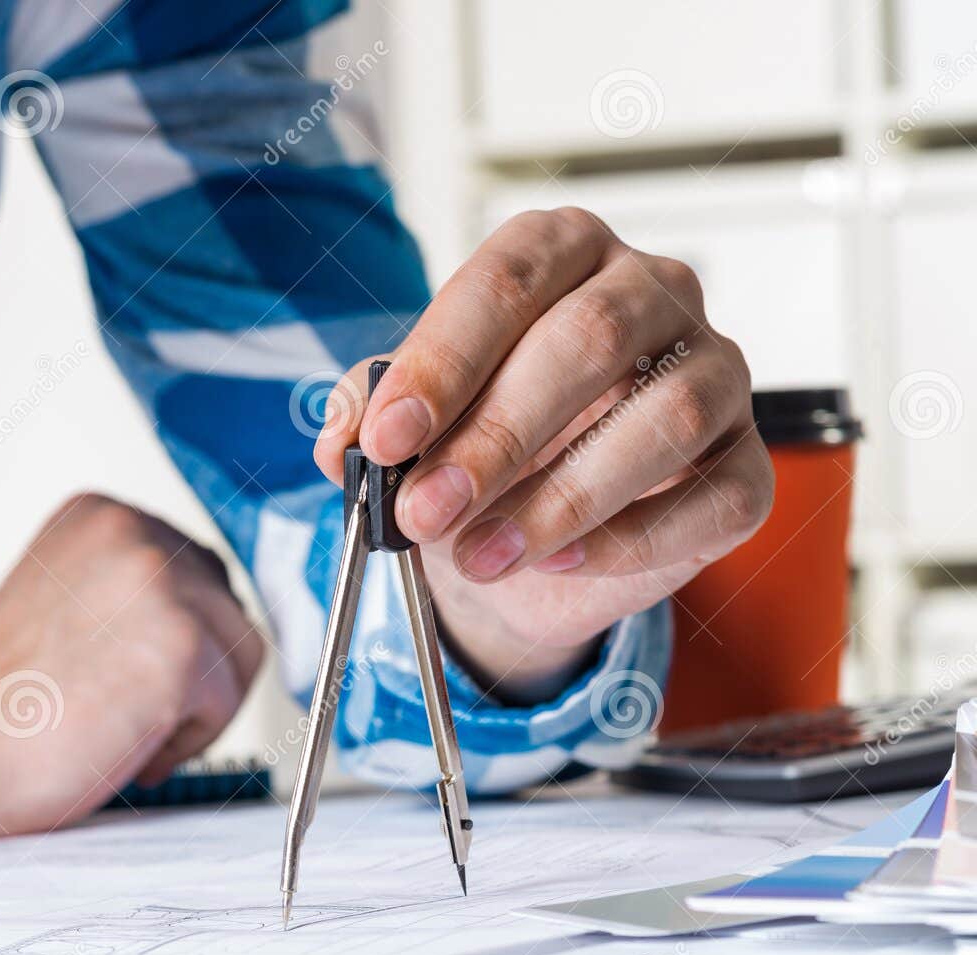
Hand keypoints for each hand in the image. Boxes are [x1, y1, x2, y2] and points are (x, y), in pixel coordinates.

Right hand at [0, 494, 263, 847]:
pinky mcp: (182, 647)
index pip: (198, 572)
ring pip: (238, 658)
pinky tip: (126, 746)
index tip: (130, 672)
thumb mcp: (66, 600)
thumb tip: (203, 617)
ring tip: (124, 727)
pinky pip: (224, 706)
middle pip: (228, 611)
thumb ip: (129, 589)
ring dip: (193, 709)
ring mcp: (162, 585)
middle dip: (195, 674)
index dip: (175, 638)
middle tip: (127, 708)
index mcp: (104, 514)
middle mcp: (136, 532)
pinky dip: (184, 743)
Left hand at [314, 208, 773, 702]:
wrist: (536, 539)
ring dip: (558, 499)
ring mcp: (715, 373)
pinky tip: (557, 564)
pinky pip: (714, 496)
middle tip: (425, 510)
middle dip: (493, 438)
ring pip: (661, 417)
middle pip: (586, 342)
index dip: (443, 361)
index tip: (387, 436)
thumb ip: (373, 416)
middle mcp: (650, 293)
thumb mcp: (414, 426)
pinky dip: (629, 540)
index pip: (507, 280)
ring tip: (479, 555)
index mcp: (562, 253)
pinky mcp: (747, 462)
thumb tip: (346, 438)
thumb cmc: (483, 450)